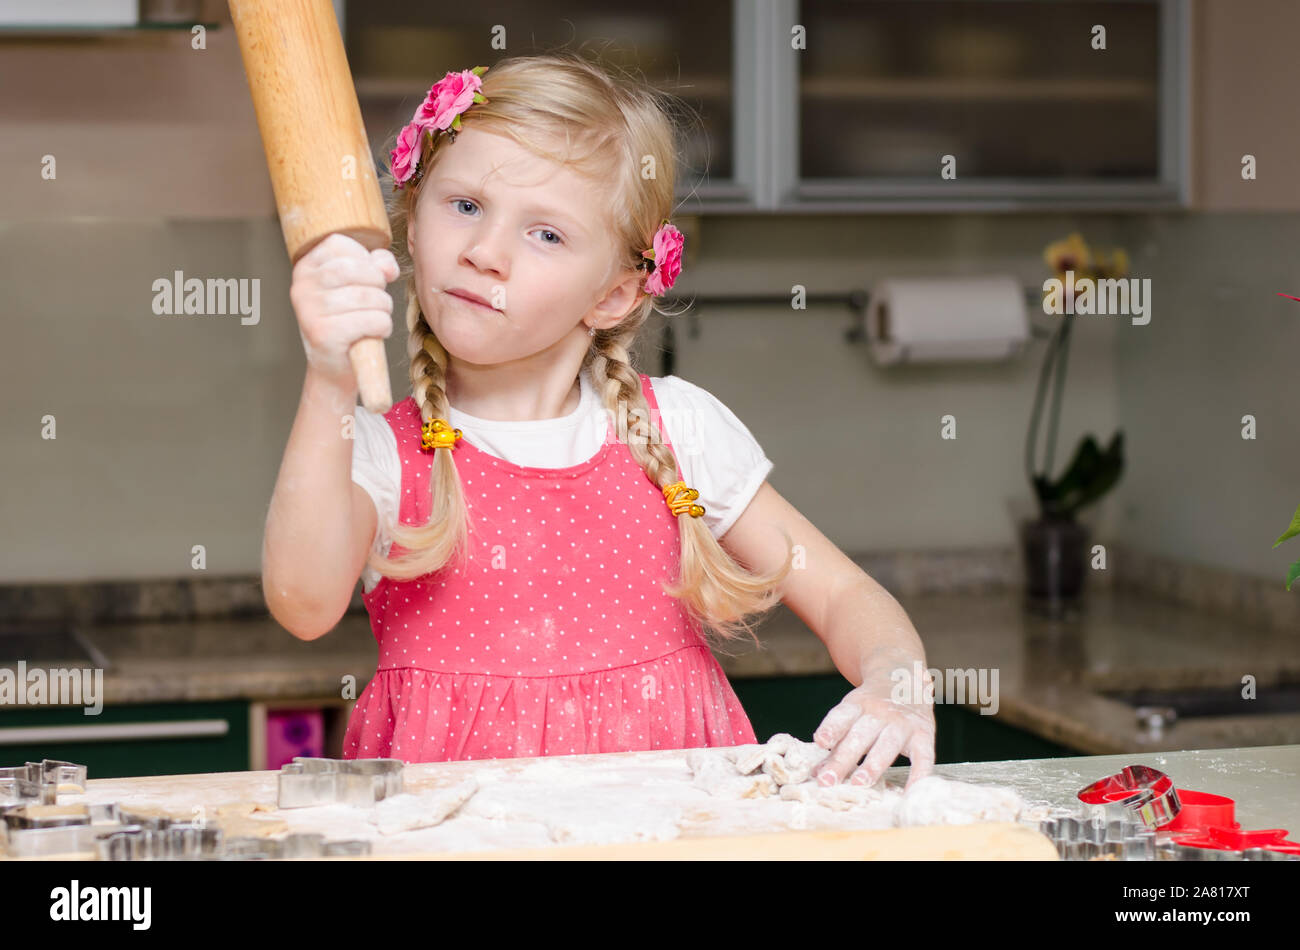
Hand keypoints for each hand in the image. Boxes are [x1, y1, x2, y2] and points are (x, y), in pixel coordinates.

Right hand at [289, 233, 399, 392]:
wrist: (335, 368)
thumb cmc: (349, 321)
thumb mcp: (360, 286)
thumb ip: (376, 265)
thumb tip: (387, 266)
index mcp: (305, 268)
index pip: (340, 244)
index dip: (364, 258)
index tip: (369, 278)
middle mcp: (301, 286)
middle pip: (356, 269)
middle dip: (378, 284)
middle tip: (379, 302)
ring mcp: (309, 310)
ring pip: (368, 296)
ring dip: (384, 309)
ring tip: (378, 318)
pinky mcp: (323, 334)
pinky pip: (371, 320)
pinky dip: (383, 326)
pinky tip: (376, 333)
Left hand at [811, 656, 935, 789]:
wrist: (906, 679)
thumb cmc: (872, 707)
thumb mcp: (852, 714)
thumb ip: (836, 743)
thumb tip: (817, 773)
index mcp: (857, 704)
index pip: (842, 715)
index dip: (832, 728)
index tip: (820, 742)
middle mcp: (880, 712)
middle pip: (860, 736)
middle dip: (843, 759)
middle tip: (828, 780)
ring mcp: (903, 723)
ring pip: (887, 745)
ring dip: (873, 765)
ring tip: (859, 783)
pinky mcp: (924, 734)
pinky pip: (923, 756)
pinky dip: (918, 775)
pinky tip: (909, 793)